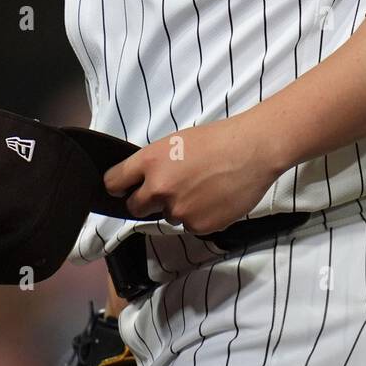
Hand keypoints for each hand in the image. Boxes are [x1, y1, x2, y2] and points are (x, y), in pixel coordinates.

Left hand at [102, 118, 277, 235]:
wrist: (252, 150)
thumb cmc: (217, 140)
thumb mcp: (175, 142)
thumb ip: (154, 164)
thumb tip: (141, 182)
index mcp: (150, 161)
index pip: (113, 183)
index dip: (118, 186)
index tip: (123, 188)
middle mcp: (159, 188)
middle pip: (135, 206)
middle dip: (146, 200)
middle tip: (168, 189)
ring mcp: (178, 209)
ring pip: (167, 216)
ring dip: (178, 207)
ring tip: (202, 187)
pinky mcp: (198, 225)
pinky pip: (190, 225)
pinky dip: (199, 215)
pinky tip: (214, 198)